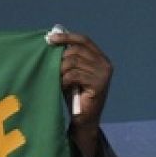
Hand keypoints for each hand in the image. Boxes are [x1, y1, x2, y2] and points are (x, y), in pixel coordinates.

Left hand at [47, 26, 112, 151]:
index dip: (66, 37)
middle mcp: (105, 64)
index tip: (50, 39)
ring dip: (60, 70)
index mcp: (100, 58)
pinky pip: (74, 75)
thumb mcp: (71, 71)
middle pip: (76, 50)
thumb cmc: (75, 94)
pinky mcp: (99, 85)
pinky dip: (64, 80)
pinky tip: (61, 85)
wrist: (84, 119)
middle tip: (51, 68)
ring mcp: (103, 74)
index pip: (83, 40)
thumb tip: (52, 39)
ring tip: (56, 79)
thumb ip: (68, 57)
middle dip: (60, 58)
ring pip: (73, 62)